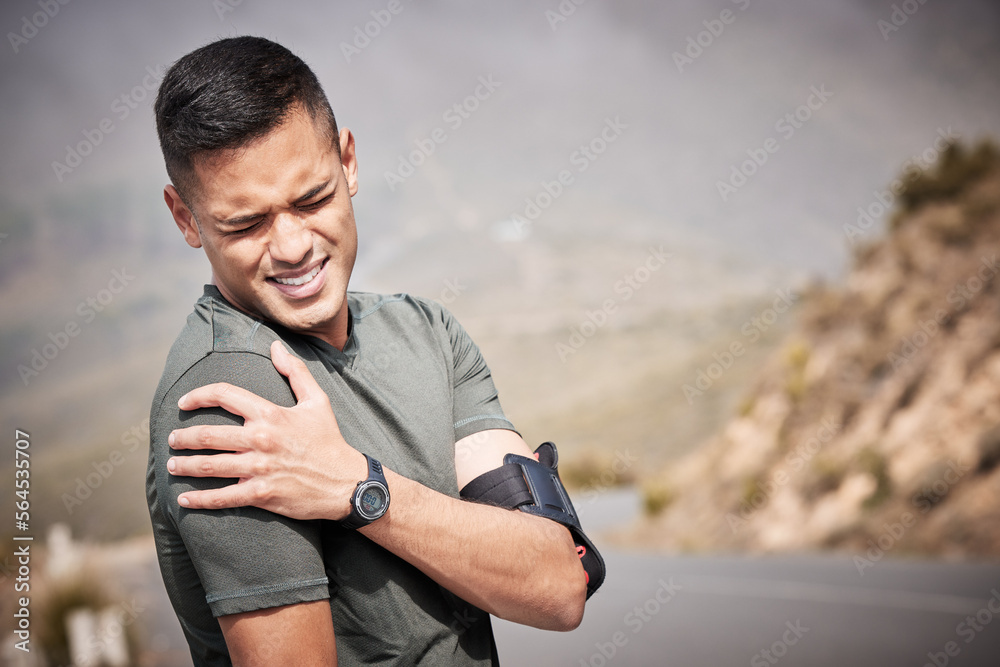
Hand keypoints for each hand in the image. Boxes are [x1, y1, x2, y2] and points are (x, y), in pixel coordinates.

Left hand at [167, 340, 367, 519]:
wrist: (346, 481)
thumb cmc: (329, 440)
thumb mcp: (317, 401)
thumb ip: (295, 371)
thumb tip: (275, 347)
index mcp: (270, 414)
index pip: (224, 395)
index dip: (199, 396)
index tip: (184, 403)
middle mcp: (261, 439)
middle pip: (208, 434)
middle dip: (183, 437)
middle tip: (172, 440)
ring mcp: (259, 468)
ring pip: (210, 465)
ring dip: (185, 465)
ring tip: (173, 465)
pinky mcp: (261, 494)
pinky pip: (223, 497)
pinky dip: (200, 500)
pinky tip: (184, 499)